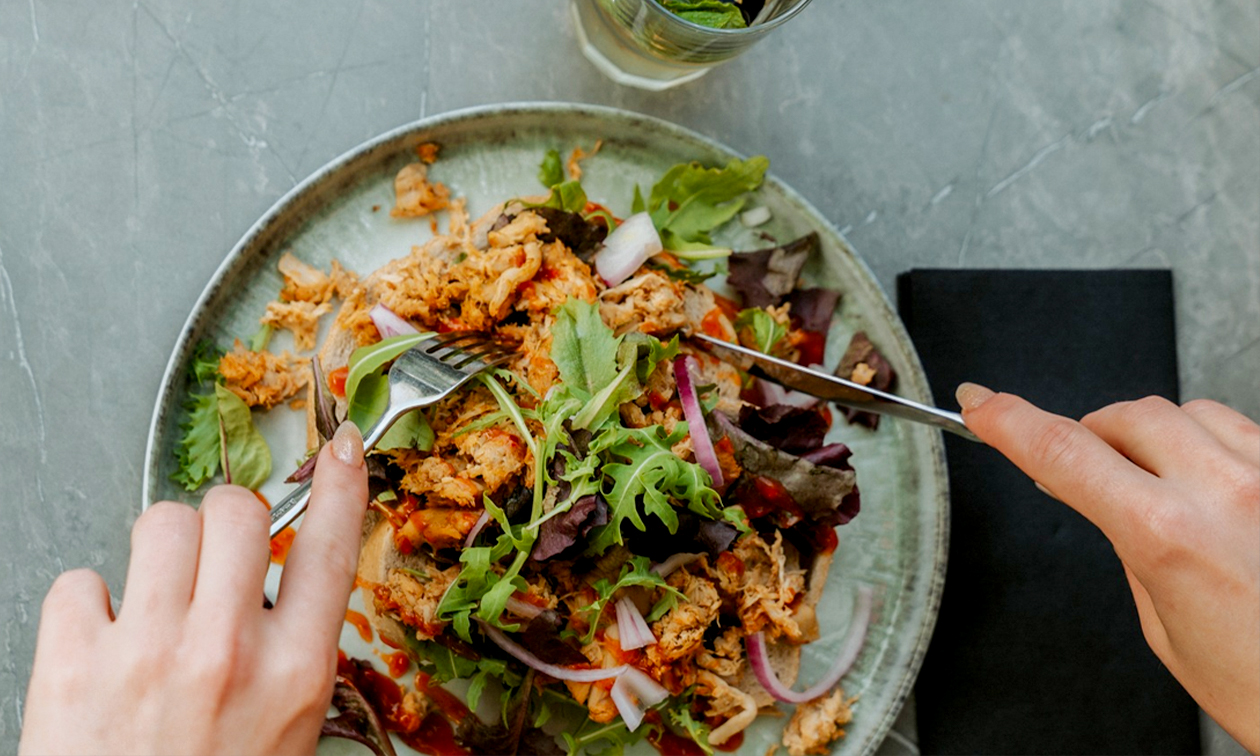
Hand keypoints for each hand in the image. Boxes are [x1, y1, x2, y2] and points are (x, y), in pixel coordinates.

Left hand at [19, 421, 368, 755]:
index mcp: (293, 674)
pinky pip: (79, 579)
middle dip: (225, 522)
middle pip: (234, 510)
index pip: (331, 549)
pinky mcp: (70, 665)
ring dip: (160, 549)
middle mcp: (226, 653)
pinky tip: (102, 642)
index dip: (343, 484)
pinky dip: (87, 604)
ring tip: (157, 597)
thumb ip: (291, 652)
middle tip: (215, 558)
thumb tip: (275, 583)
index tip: (343, 446)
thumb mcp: (286, 728)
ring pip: (159, 522)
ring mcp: (146, 654)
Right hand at [957, 385, 1259, 753]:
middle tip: (1081, 467)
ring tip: (1157, 481)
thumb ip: (1132, 545)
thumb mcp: (1165, 626)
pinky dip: (1210, 444)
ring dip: (1153, 435)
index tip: (981, 405)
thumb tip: (1112, 499)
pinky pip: (1242, 428)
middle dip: (1089, 433)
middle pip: (1123, 416)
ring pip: (1187, 410)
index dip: (1008, 419)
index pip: (1062, 451)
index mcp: (1168, 535)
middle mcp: (1227, 491)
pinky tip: (1212, 484)